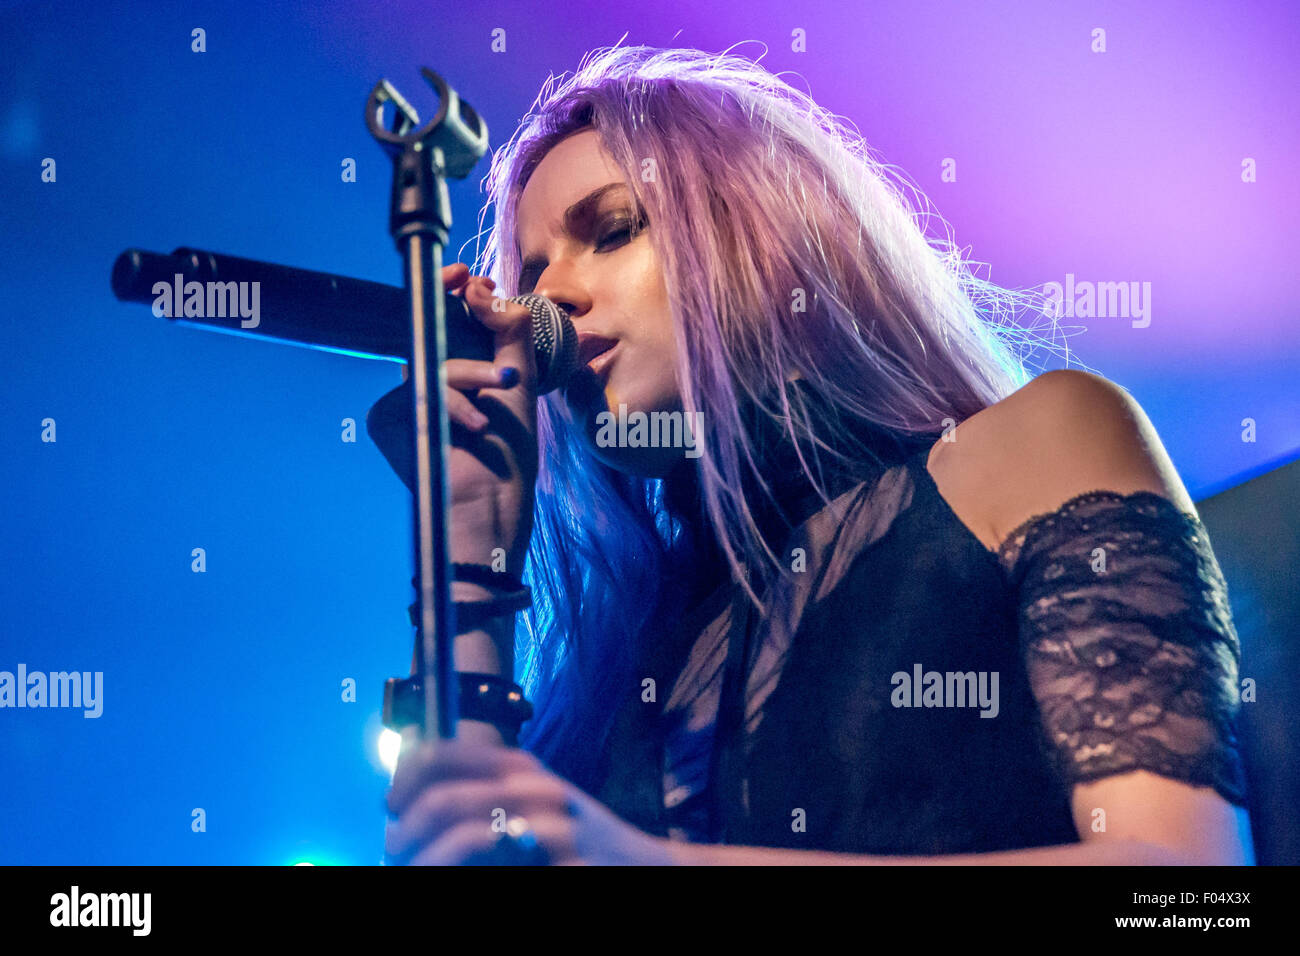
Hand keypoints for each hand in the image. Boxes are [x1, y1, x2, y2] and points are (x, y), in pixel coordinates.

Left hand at [383, 738, 676, 865]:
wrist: (648, 866)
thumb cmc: (577, 838)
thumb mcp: (532, 798)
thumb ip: (483, 790)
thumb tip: (409, 801)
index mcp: (520, 767)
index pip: (444, 754)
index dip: (405, 778)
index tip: (390, 804)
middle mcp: (535, 788)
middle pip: (446, 799)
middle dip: (407, 830)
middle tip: (395, 849)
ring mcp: (551, 828)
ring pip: (468, 835)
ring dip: (431, 857)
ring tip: (421, 868)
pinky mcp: (564, 861)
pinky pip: (500, 865)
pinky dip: (472, 871)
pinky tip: (468, 877)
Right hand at [403, 263, 538, 571]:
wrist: (491, 506)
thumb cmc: (510, 455)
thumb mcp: (519, 383)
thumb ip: (508, 331)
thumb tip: (480, 288)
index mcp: (463, 371)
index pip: (450, 322)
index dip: (455, 294)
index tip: (469, 277)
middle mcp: (431, 382)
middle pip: (431, 329)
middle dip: (448, 304)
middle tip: (464, 284)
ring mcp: (406, 400)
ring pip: (430, 360)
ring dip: (470, 373)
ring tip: (499, 394)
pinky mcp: (386, 420)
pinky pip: (415, 390)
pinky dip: (447, 404)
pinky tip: (472, 425)